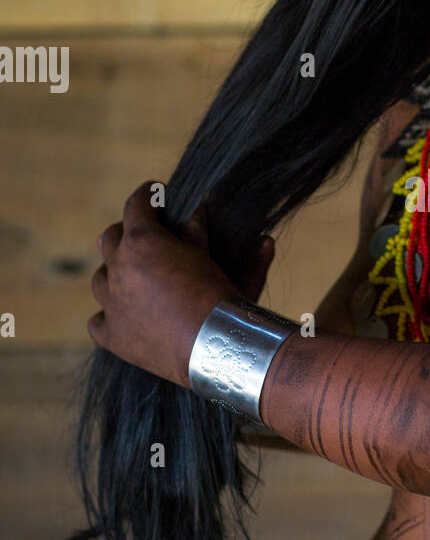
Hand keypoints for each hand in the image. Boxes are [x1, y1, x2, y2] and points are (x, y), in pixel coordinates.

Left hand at [88, 181, 274, 386]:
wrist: (217, 346)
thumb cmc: (221, 296)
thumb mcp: (215, 256)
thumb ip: (204, 229)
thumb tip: (204, 206)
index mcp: (143, 242)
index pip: (136, 205)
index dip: (147, 196)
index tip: (154, 193)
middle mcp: (119, 268)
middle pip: (109, 239)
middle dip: (126, 234)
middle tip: (144, 238)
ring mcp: (111, 303)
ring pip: (100, 279)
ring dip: (115, 274)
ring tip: (133, 280)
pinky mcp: (112, 336)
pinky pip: (97, 321)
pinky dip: (108, 316)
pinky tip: (121, 316)